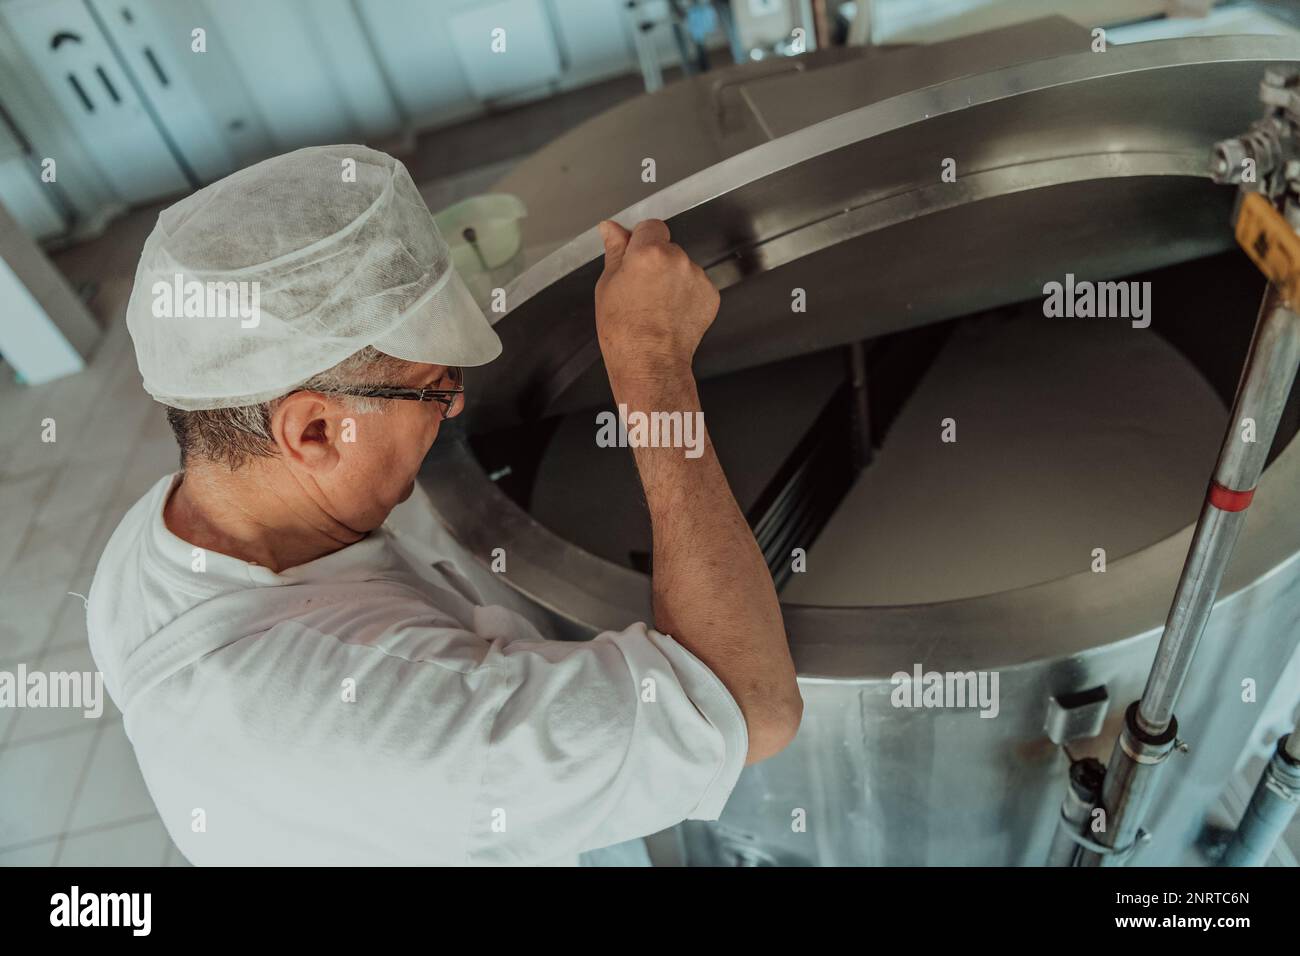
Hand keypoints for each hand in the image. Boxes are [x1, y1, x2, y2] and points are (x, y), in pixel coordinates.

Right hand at [594, 219, 719, 386]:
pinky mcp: (710, 295)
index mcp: (649, 252)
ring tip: (655, 307)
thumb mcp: (607, 286)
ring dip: (672, 279)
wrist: (650, 364)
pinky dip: (685, 296)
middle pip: (667, 248)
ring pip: (682, 268)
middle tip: (640, 290)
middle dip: (656, 262)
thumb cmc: (625, 332)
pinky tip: (670, 314)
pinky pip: (695, 286)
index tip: (635, 257)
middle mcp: (678, 260)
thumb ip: (615, 251)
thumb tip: (611, 229)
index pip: (651, 226)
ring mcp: (697, 277)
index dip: (641, 241)